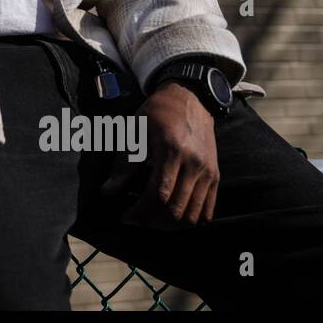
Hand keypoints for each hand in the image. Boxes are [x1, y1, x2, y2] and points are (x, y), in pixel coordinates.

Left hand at [108, 82, 218, 228]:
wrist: (191, 98)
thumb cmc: (159, 112)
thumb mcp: (136, 131)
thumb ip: (124, 163)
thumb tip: (107, 191)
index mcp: (172, 151)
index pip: (159, 194)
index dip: (141, 211)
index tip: (126, 217)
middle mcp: (194, 164)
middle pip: (176, 208)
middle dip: (153, 222)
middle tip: (137, 220)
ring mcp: (208, 172)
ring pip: (193, 214)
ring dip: (171, 225)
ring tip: (152, 221)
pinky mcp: (215, 176)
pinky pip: (207, 209)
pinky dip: (190, 219)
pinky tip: (173, 218)